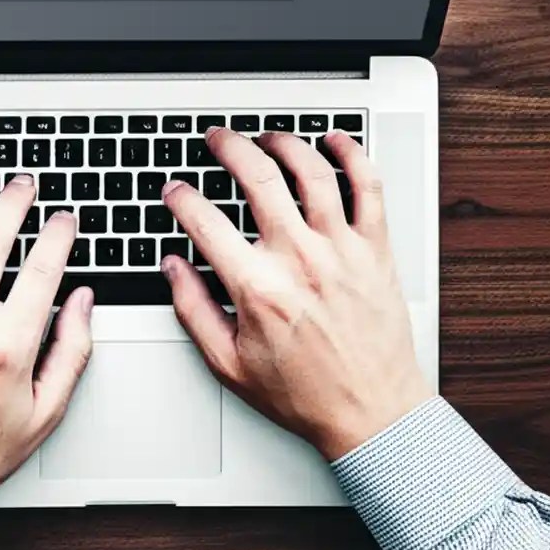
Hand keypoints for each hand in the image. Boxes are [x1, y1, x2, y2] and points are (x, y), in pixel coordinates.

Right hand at [161, 129, 430, 459]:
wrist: (371, 413)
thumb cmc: (306, 394)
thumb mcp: (228, 364)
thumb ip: (193, 310)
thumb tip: (173, 268)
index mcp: (258, 288)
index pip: (205, 222)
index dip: (181, 198)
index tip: (175, 191)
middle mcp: (300, 260)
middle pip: (258, 178)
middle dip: (229, 147)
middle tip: (217, 139)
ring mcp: (342, 250)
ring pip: (312, 171)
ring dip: (284, 143)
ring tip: (267, 137)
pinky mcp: (376, 250)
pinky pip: (369, 186)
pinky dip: (353, 154)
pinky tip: (335, 141)